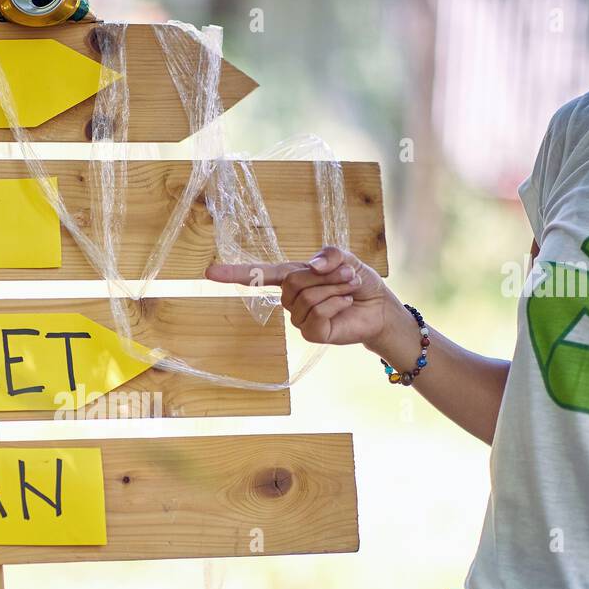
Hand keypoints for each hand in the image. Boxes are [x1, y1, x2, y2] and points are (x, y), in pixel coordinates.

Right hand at [206, 246, 396, 347]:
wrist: (378, 306)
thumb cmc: (358, 281)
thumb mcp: (345, 258)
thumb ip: (328, 255)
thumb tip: (312, 266)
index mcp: (292, 277)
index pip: (258, 274)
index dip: (234, 274)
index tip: (209, 272)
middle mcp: (291, 299)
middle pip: (293, 281)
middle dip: (326, 275)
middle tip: (347, 275)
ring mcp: (299, 318)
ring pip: (307, 298)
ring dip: (335, 288)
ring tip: (349, 289)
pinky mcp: (312, 334)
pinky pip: (317, 315)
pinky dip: (336, 304)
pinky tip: (345, 304)